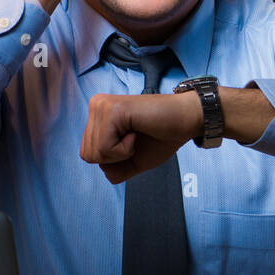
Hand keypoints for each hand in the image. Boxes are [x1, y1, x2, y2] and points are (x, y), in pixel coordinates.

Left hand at [80, 92, 203, 183]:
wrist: (186, 120)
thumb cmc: (163, 136)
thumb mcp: (132, 160)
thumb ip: (113, 169)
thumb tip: (102, 168)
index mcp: (97, 115)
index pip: (87, 154)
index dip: (113, 160)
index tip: (133, 141)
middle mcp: (96, 105)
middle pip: (88, 155)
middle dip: (115, 158)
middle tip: (136, 139)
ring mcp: (102, 106)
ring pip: (95, 153)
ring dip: (121, 153)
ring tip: (137, 134)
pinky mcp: (112, 110)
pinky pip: (106, 148)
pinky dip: (125, 150)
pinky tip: (136, 132)